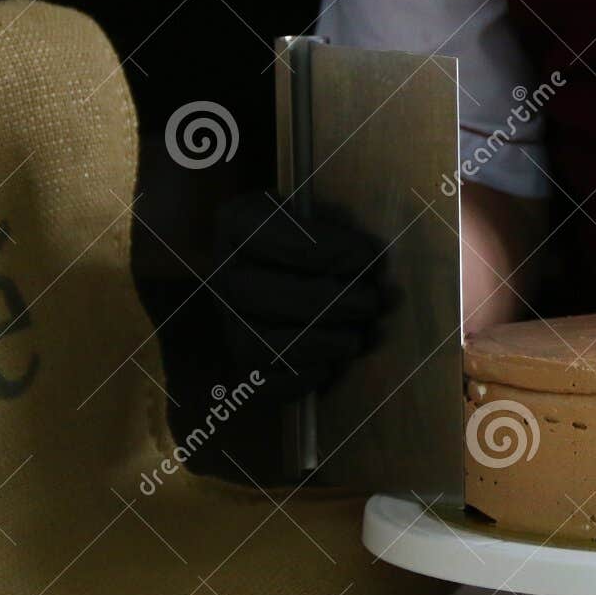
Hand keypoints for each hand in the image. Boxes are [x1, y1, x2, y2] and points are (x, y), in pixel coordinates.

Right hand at [213, 190, 389, 400]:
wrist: (292, 260)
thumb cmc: (316, 231)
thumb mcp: (320, 210)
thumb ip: (339, 226)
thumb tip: (370, 262)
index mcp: (238, 224)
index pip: (267, 235)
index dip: (322, 249)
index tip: (367, 256)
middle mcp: (226, 275)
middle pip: (260, 295)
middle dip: (326, 302)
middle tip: (370, 302)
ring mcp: (232, 322)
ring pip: (257, 345)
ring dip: (315, 344)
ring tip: (355, 338)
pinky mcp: (247, 362)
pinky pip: (262, 384)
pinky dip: (299, 380)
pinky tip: (331, 366)